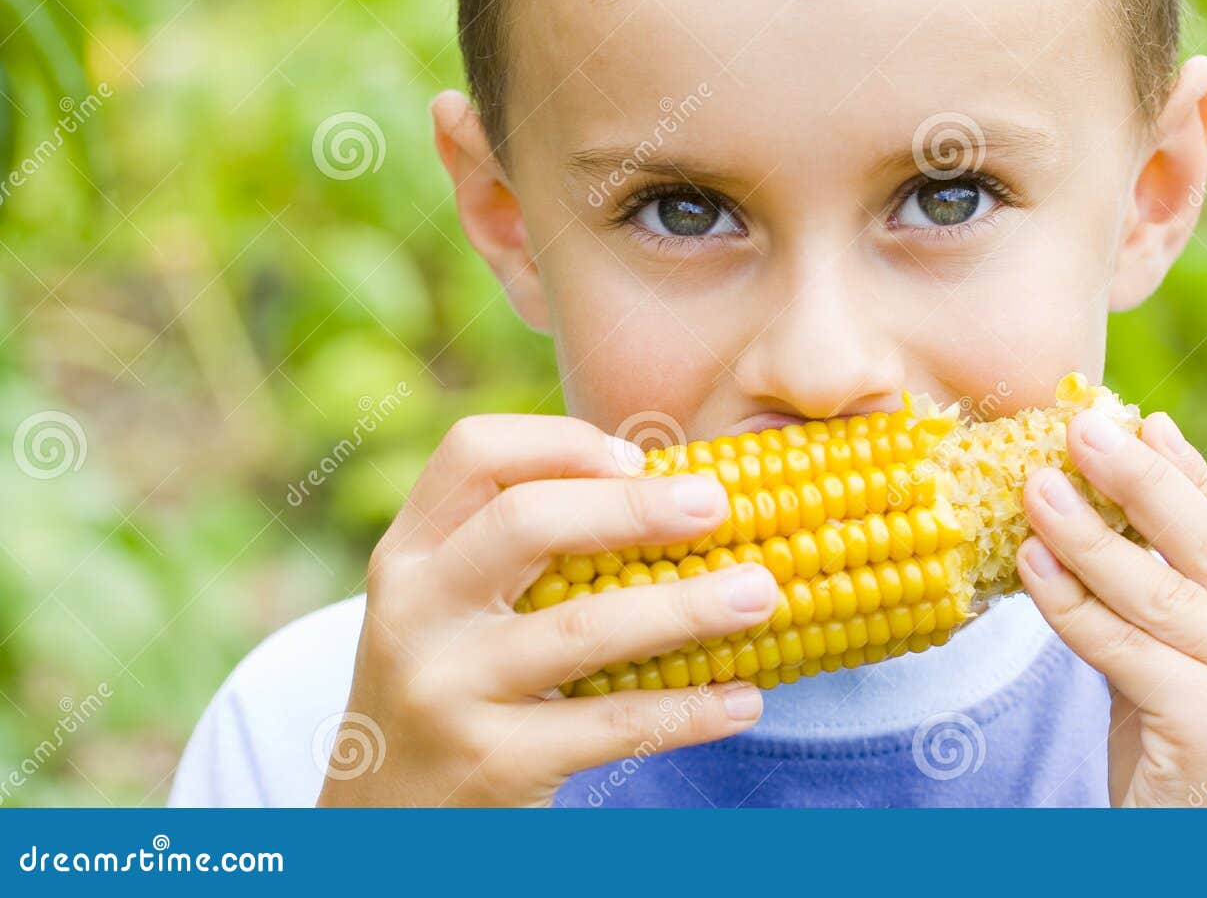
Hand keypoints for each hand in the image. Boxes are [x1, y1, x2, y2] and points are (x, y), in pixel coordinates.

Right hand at [318, 415, 778, 805]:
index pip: (474, 452)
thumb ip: (524, 547)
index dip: (563, 442)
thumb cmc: (453, 687)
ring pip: (582, 628)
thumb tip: (680, 491)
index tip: (641, 458)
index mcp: (410, 552)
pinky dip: (687, 710)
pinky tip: (743, 699)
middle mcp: (416, 610)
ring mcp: (446, 689)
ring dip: (686, 607)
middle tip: (718, 504)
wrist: (383, 827)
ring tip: (761, 593)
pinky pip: (610, 725)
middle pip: (525, 521)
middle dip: (634, 506)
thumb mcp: (452, 607)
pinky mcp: (490, 763)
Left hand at [1018, 409, 1206, 806]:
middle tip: (1080, 427)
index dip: (1198, 473)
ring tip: (1034, 486)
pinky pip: (1125, 648)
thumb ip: (1181, 582)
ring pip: (1162, 593)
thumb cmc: (1195, 766)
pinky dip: (1069, 602)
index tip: (1139, 426)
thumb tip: (1143, 456)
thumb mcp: (1203, 665)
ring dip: (1087, 533)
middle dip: (1139, 479)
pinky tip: (1031, 563)